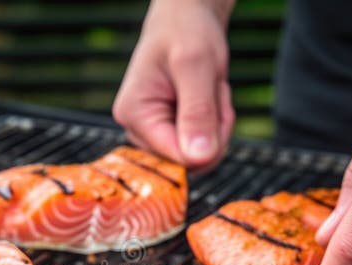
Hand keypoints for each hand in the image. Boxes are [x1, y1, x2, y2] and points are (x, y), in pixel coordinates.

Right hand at [113, 0, 235, 168]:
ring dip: (217, 125)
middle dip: (213, 129)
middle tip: (212, 91)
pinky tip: (208, 97)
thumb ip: (198, 113)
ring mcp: (153, 133)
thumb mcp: (196, 67)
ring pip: (199, 155)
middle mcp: (137, 130)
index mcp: (134, 115)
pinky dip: (216, 124)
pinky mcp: (168, 133)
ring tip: (209, 90)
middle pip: (189, 160)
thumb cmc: (186, 31)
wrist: (186, 17)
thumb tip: (199, 158)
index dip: (207, 142)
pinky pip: (201, 146)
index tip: (213, 103)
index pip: (175, 157)